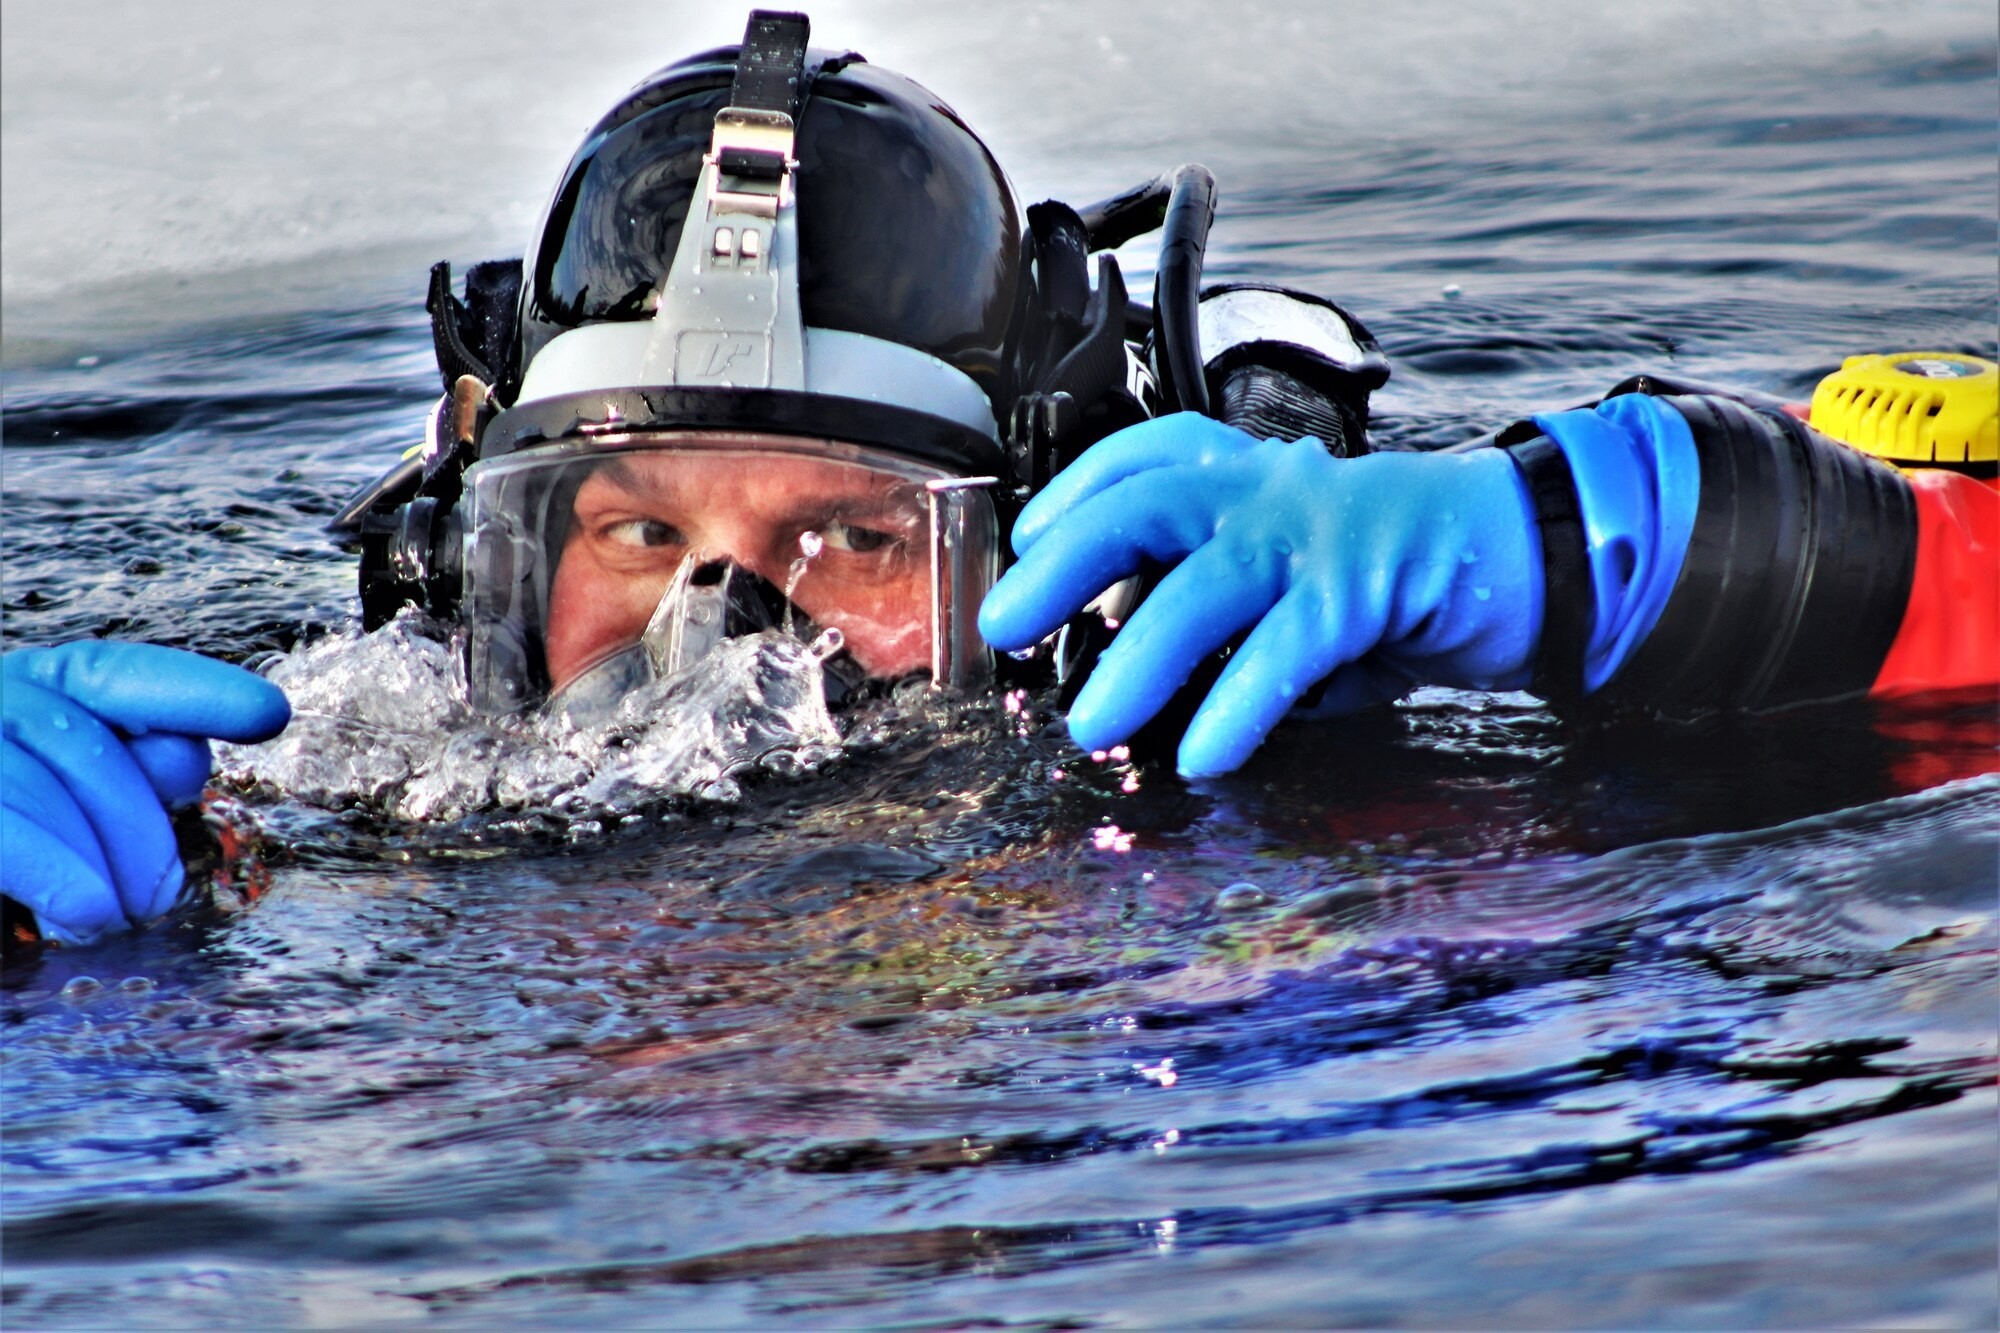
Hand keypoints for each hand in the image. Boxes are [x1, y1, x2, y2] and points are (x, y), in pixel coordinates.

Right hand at [2, 643, 289, 944]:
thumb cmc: (16, 840)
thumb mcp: (74, 807)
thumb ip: (124, 773)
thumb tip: (180, 755)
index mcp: (30, 695)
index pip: (115, 678)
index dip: (192, 692)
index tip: (266, 714)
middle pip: (79, 741)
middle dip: (135, 825)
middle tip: (162, 897)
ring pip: (31, 782)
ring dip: (92, 857)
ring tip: (118, 916)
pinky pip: (0, 831)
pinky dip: (48, 871)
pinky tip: (88, 909)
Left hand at [978, 413, 1544, 775]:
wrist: (1525, 551)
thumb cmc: (1391, 572)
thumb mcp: (1294, 581)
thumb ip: (1227, 618)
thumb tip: (1151, 682)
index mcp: (1249, 476)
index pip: (1147, 456)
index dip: (1078, 491)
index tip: (1026, 536)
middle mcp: (1271, 490)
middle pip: (1150, 505)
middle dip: (1067, 562)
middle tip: (1002, 626)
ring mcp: (1318, 535)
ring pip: (1208, 587)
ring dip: (1138, 659)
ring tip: (1090, 730)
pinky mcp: (1366, 591)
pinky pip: (1287, 650)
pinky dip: (1239, 705)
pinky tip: (1204, 757)